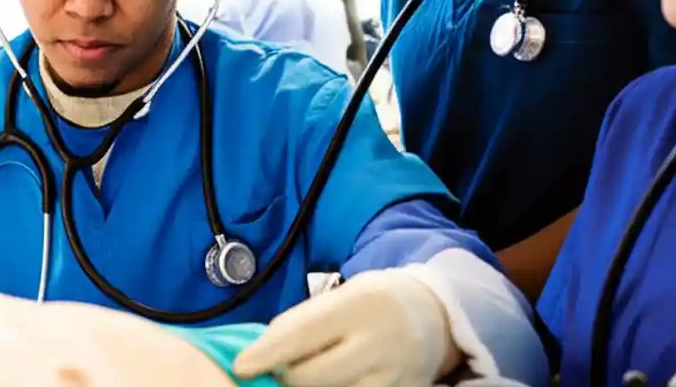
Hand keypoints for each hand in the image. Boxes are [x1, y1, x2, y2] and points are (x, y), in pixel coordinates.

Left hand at [232, 268, 457, 386]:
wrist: (435, 317)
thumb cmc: (373, 304)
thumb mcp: (341, 297)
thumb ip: (303, 322)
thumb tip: (258, 350)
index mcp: (358, 305)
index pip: (301, 334)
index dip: (266, 353)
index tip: (241, 366)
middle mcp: (378, 343)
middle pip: (311, 377)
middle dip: (287, 375)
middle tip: (281, 368)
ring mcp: (393, 377)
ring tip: (312, 372)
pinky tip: (336, 381)